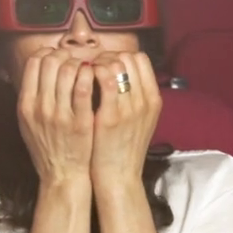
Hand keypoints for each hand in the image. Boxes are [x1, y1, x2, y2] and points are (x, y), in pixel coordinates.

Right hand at [16, 48, 95, 185]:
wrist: (62, 175)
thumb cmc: (47, 148)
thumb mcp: (28, 123)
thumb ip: (32, 96)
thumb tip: (41, 68)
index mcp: (26, 105)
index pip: (34, 63)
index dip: (48, 52)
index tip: (58, 54)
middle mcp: (40, 107)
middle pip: (50, 62)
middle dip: (66, 55)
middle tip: (76, 58)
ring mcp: (59, 115)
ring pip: (68, 70)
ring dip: (80, 63)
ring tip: (86, 68)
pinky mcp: (79, 121)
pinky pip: (84, 88)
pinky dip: (90, 76)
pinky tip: (95, 76)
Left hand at [89, 52, 159, 186]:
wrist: (118, 177)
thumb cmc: (123, 148)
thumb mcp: (139, 120)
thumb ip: (134, 96)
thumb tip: (118, 71)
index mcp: (153, 99)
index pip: (140, 59)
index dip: (120, 55)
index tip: (105, 62)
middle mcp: (145, 101)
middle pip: (128, 58)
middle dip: (106, 56)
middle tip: (90, 64)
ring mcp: (130, 108)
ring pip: (116, 65)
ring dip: (96, 62)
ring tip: (83, 71)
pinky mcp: (111, 117)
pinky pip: (104, 81)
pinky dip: (91, 74)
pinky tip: (79, 80)